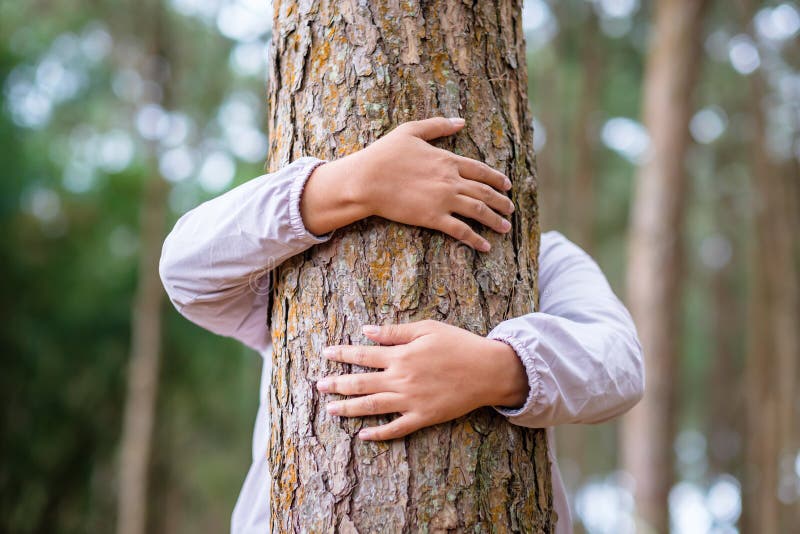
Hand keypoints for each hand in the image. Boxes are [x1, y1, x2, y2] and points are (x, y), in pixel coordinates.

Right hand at [300, 117, 514, 250]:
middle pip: (485, 192)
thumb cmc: (384, 154)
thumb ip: (438, 125)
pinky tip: (486, 246)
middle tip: (510, 209)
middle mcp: (451, 180)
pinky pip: (461, 231)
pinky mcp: (433, 218)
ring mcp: (444, 200)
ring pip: (479, 211)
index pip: (481, 171)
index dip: (497, 179)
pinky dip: (476, 239)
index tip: (507, 185)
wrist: (367, 180)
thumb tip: (461, 121)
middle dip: (501, 202)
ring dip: (495, 220)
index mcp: (447, 160)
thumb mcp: (411, 130)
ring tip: (505, 228)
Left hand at [316, 320, 529, 440]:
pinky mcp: (423, 417)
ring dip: (348, 409)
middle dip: (337, 384)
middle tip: (318, 385)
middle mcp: (401, 379)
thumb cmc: (459, 344)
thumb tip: (367, 330)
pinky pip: (396, 428)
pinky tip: (363, 435)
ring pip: (372, 407)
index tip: (326, 353)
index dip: (342, 354)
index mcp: (401, 356)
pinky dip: (379, 433)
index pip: (363, 355)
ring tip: (330, 409)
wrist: (488, 371)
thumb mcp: (427, 329)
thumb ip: (395, 332)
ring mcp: (411, 401)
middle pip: (361, 383)